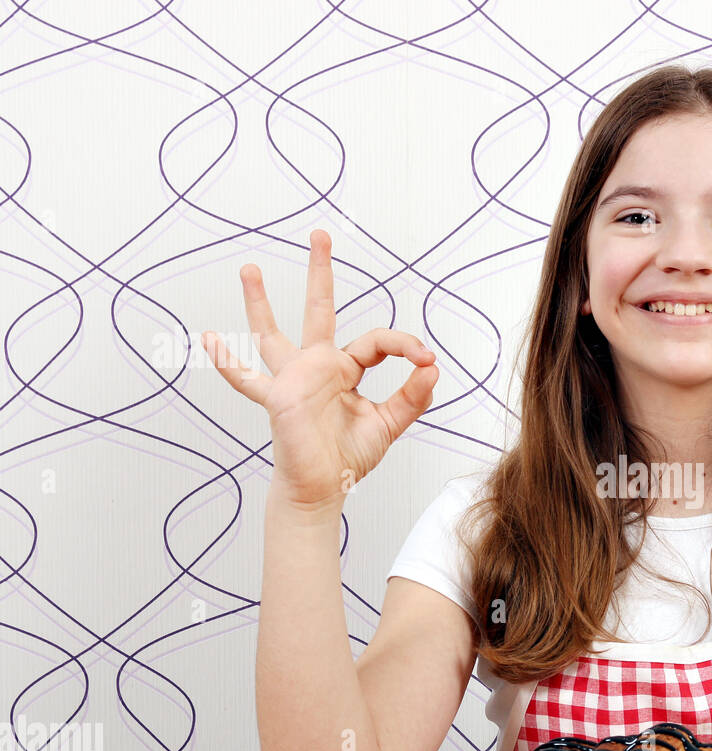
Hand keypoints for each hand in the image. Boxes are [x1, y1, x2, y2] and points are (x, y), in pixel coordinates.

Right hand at [203, 229, 438, 511]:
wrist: (322, 488)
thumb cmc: (349, 456)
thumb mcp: (389, 424)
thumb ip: (413, 397)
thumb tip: (434, 369)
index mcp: (346, 369)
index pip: (376, 342)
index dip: (404, 345)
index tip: (427, 357)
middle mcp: (317, 366)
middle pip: (319, 311)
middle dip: (320, 274)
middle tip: (320, 235)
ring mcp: (293, 379)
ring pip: (271, 334)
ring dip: (260, 303)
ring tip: (251, 269)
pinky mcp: (277, 399)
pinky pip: (247, 379)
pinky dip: (228, 362)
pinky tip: (210, 339)